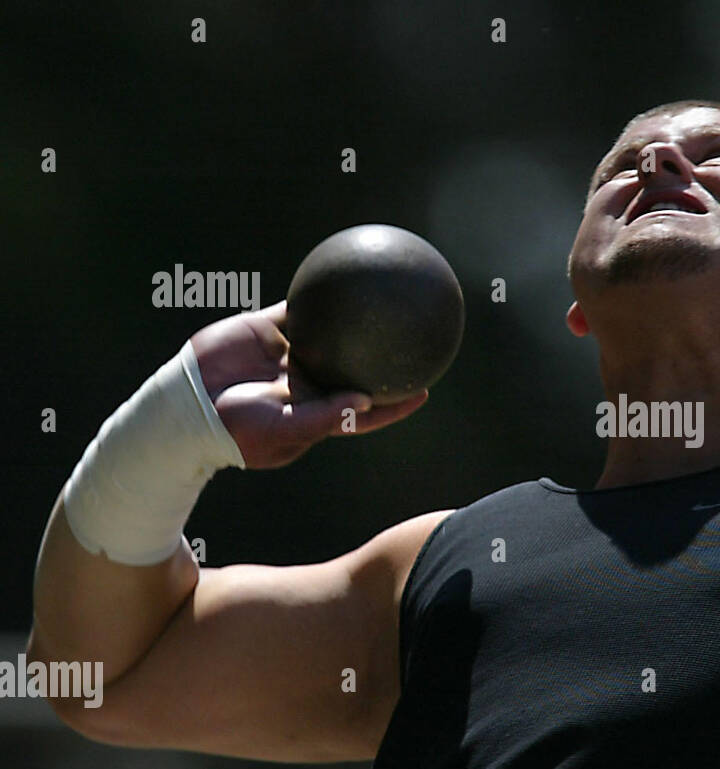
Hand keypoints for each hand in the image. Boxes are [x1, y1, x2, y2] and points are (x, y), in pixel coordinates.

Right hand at [189, 301, 428, 468]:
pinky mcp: (267, 329)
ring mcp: (288, 354)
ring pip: (330, 331)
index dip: (395, 401)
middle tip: (415, 336)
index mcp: (318, 409)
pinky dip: (314, 295)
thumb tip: (366, 401)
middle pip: (355, 365)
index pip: (365, 408)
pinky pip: (297, 308)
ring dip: (352, 317)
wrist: (186, 406)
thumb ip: (325, 416)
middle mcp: (309, 381)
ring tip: (381, 295)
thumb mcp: (283, 429)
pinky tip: (334, 276)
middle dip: (382, 354)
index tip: (424, 389)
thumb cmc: (235, 430)